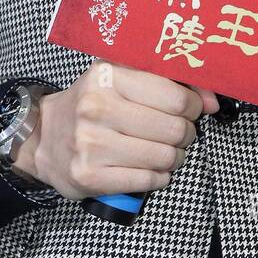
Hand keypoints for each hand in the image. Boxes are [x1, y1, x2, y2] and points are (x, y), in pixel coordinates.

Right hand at [12, 59, 219, 200]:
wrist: (44, 136)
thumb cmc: (93, 104)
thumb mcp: (123, 78)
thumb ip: (170, 82)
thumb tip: (213, 101)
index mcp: (108, 76)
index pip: (174, 96)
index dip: (193, 106)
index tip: (192, 109)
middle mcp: (97, 108)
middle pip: (173, 129)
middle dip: (187, 133)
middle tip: (182, 133)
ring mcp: (91, 144)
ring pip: (164, 157)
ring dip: (176, 157)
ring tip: (169, 152)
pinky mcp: (89, 176)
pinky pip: (147, 180)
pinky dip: (159, 177)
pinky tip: (154, 169)